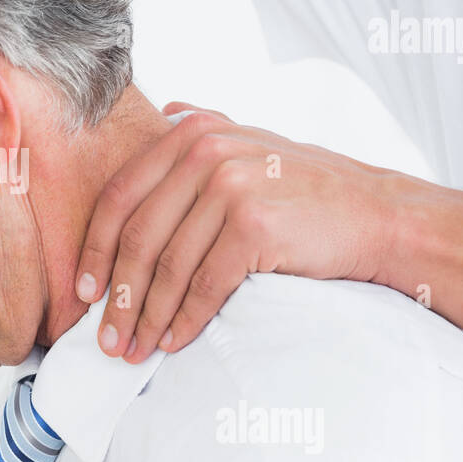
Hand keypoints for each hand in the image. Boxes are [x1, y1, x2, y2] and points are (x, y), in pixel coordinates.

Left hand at [76, 102, 400, 361]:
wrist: (379, 214)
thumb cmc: (308, 189)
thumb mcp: (251, 140)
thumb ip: (204, 128)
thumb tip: (162, 111)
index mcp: (191, 131)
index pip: (120, 196)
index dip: (94, 250)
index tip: (84, 292)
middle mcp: (205, 152)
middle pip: (138, 237)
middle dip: (117, 296)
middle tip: (105, 337)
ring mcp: (231, 187)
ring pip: (168, 267)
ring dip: (147, 318)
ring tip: (133, 350)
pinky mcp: (254, 226)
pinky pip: (205, 286)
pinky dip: (184, 321)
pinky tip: (174, 342)